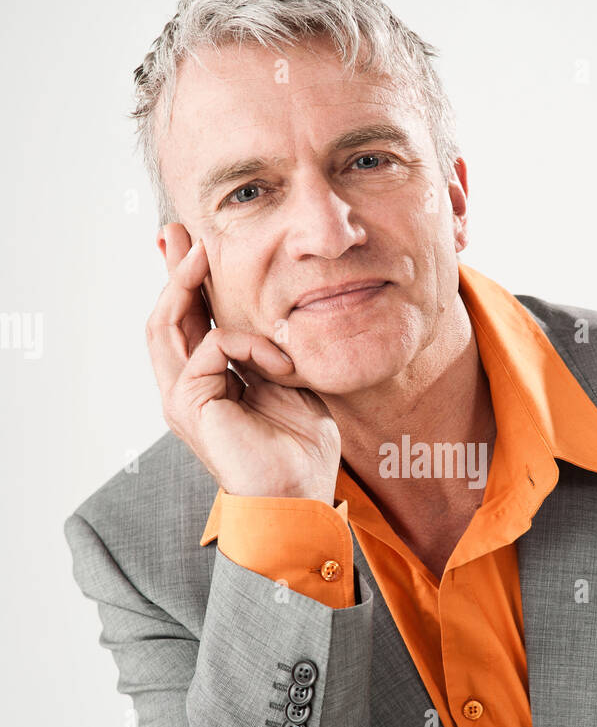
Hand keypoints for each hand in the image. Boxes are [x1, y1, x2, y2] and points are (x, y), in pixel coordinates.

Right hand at [146, 224, 341, 500]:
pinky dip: (249, 343)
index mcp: (209, 383)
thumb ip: (269, 350)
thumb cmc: (299, 448)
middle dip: (174, 271)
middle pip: (167, 317)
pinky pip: (212, 347)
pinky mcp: (188, 404)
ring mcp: (182, 397)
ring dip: (184, 283)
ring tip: (201, 251)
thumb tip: (270, 312)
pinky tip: (281, 361)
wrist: (299, 495)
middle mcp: (186, 389)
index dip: (187, 282)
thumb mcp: (288, 382)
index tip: (193, 242)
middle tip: (181, 230)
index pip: (189, 323)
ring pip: (167, 324)